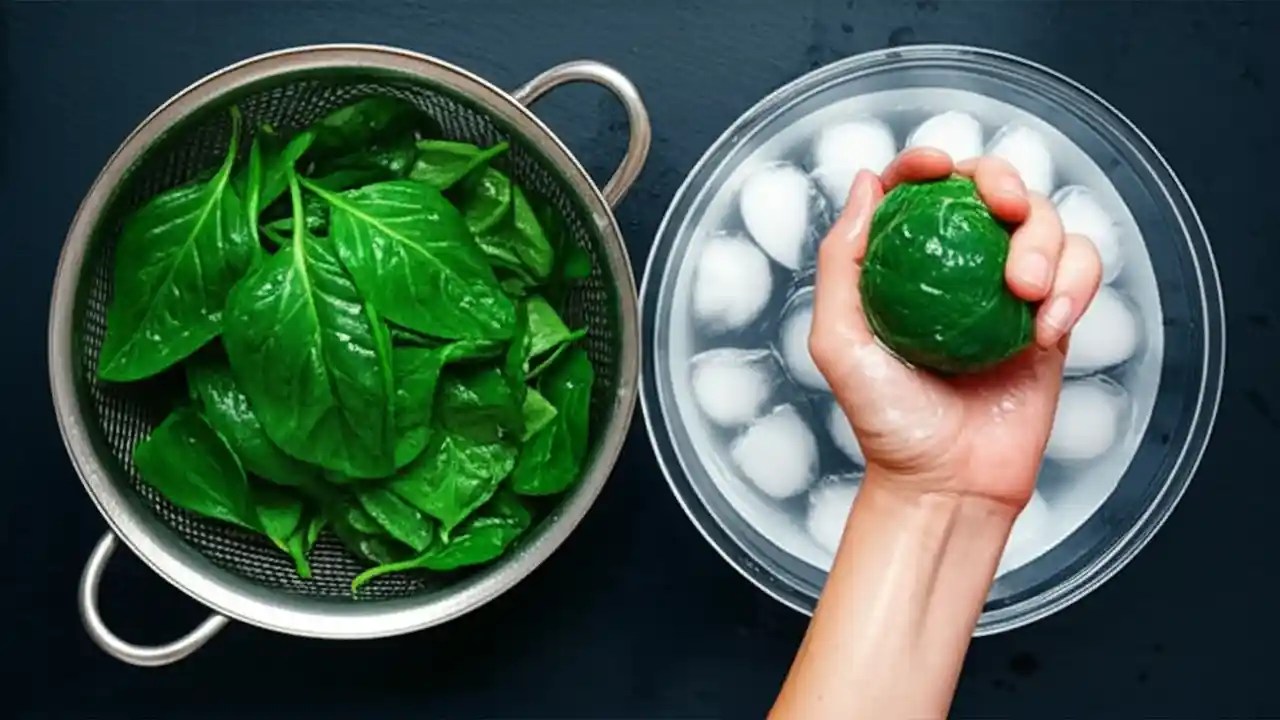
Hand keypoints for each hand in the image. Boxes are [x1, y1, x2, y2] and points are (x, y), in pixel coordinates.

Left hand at [809, 149, 1102, 507]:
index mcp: (905, 263)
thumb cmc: (887, 420)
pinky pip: (1081, 273)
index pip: (919, 191)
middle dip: (1003, 178)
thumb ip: (841, 263)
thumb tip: (863, 182)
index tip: (935, 166)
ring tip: (1027, 292)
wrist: (948, 481)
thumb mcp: (839, 341)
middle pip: (992, 187)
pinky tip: (1048, 326)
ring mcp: (1009, 290)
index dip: (926, 161)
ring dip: (1046, 240)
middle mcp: (959, 266)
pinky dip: (1077, 284)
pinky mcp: (1053, 318)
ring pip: (1046, 222)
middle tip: (1005, 207)